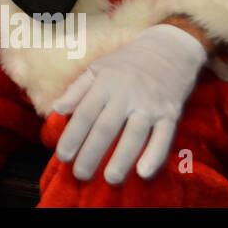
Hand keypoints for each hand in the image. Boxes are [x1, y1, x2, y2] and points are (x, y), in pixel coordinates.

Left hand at [52, 23, 207, 183]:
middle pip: (106, 128)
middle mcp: (126, 94)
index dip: (72, 136)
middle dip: (91, 153)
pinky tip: (143, 172)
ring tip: (110, 179)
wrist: (170, 48)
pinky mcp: (170, 113)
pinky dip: (154, 155)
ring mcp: (150, 104)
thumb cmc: (128, 62)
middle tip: (80, 175)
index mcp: (105, 83)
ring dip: (122, 159)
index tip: (62, 156)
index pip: (84, 114)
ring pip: (134, 135)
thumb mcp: (99, 67)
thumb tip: (57, 109)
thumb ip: (78, 89)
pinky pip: (163, 137)